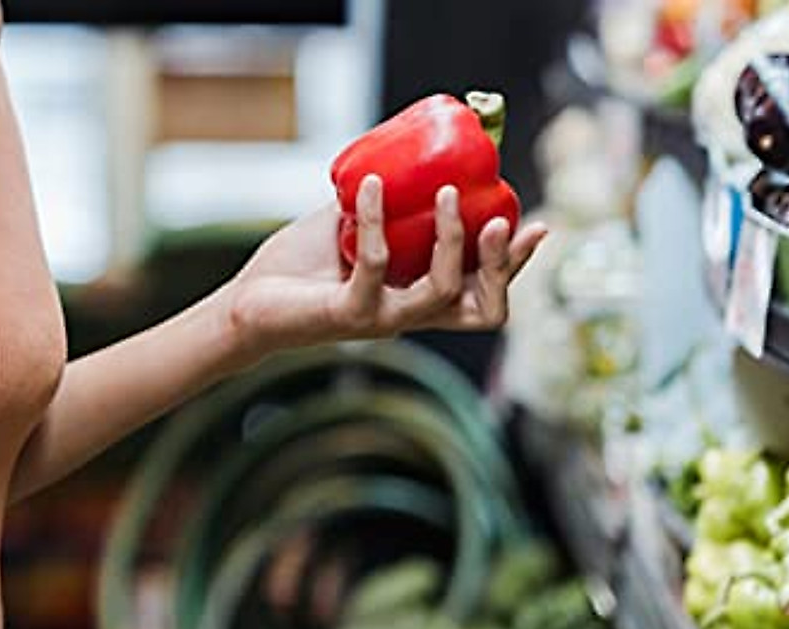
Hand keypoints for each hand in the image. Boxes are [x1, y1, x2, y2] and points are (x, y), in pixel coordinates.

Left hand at [226, 177, 546, 357]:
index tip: (538, 224)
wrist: (250, 303)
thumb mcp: (357, 226)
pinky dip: (377, 221)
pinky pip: (376, 265)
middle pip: (483, 310)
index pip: (485, 296)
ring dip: (451, 241)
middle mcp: (409, 315)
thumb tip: (414, 151)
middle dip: (502, 266)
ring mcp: (382, 319)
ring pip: (441, 292)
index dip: (516, 267)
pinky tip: (373, 186)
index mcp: (420, 297)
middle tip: (498, 217)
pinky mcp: (349, 315)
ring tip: (442, 193)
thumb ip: (389, 204)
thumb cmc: (303, 267)